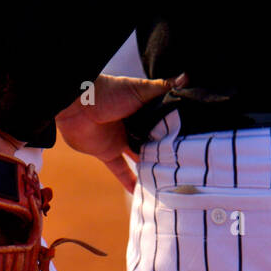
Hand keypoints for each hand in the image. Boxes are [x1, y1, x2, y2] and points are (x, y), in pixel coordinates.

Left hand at [57, 73, 185, 192]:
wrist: (77, 104)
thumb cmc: (109, 91)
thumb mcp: (140, 90)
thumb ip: (162, 88)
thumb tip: (186, 78)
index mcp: (143, 109)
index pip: (164, 124)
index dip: (176, 134)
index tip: (193, 146)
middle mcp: (133, 125)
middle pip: (153, 143)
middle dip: (165, 155)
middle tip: (184, 169)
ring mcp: (120, 139)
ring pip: (138, 158)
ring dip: (150, 169)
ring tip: (167, 183)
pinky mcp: (106, 152)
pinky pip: (120, 170)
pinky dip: (128, 181)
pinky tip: (140, 193)